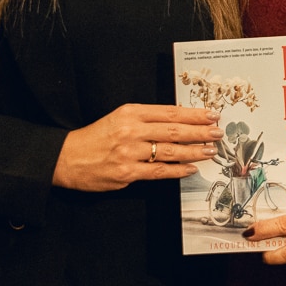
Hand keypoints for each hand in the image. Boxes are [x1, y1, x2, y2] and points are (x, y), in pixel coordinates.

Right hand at [52, 104, 220, 192]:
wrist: (67, 158)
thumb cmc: (96, 137)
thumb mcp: (119, 118)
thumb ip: (146, 119)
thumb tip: (179, 123)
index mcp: (131, 113)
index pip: (170, 112)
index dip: (194, 114)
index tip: (211, 115)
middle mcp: (131, 130)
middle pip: (174, 130)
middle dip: (200, 132)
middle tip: (218, 132)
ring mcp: (129, 153)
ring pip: (170, 151)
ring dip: (195, 151)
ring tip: (210, 151)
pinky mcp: (127, 173)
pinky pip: (159, 172)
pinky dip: (178, 170)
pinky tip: (191, 168)